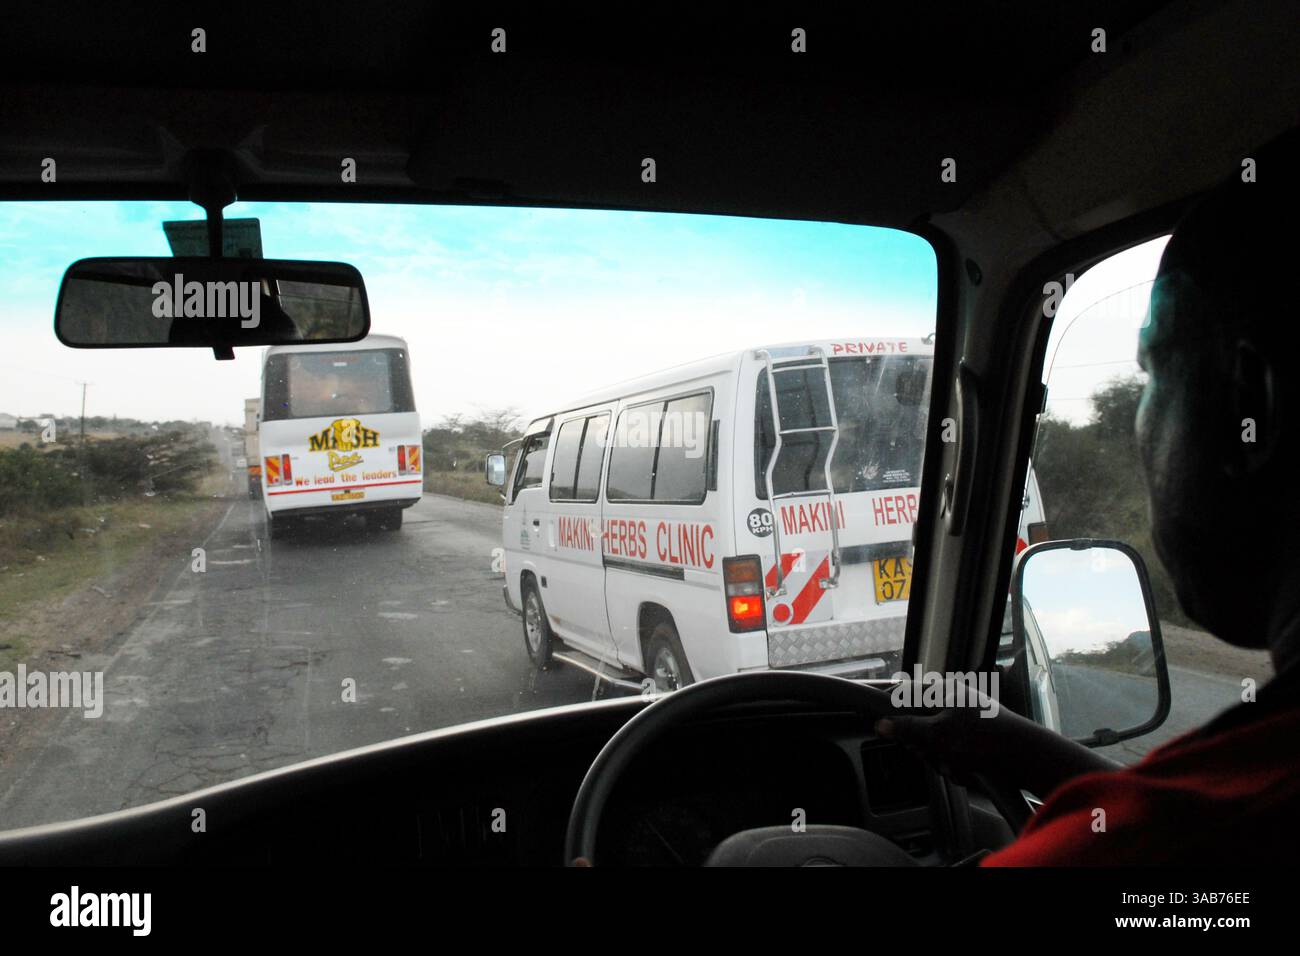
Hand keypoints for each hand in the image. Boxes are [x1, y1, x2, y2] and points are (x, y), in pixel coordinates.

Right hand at [874, 684, 1117, 798]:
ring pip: (938, 746)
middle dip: (927, 748)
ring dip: (944, 761)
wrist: (1029, 759)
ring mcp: (969, 723)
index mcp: (946, 691)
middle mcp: (957, 703)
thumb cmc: (983, 740)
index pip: (907, 694)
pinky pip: (956, 755)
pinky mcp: (980, 742)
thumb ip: (906, 729)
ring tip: (959, 766)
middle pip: (921, 726)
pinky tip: (970, 772)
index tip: (881, 725)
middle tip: (935, 755)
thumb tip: (880, 724)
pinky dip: (959, 766)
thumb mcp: (937, 735)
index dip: (893, 710)